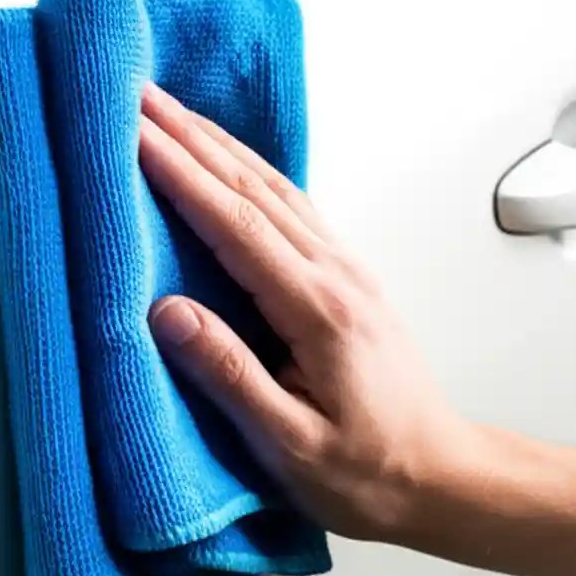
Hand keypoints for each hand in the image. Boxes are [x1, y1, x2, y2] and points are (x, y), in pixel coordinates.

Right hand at [139, 82, 477, 539]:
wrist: (443, 479)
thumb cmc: (368, 475)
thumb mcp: (292, 445)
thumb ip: (230, 376)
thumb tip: (167, 313)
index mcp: (318, 310)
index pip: (235, 224)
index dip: (180, 174)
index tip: (133, 132)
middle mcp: (334, 274)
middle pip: (253, 189)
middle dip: (191, 137)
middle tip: (137, 95)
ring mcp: (344, 270)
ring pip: (273, 188)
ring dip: (218, 145)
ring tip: (171, 111)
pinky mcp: (344, 279)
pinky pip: (289, 206)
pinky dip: (248, 171)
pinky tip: (227, 161)